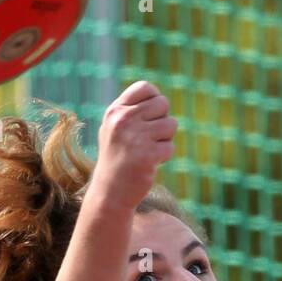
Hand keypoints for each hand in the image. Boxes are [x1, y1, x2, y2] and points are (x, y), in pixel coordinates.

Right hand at [91, 80, 177, 209]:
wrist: (110, 193)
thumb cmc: (116, 159)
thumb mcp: (115, 130)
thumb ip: (132, 111)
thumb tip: (158, 98)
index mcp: (115, 111)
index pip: (145, 88)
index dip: (154, 99)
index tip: (151, 116)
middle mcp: (124, 120)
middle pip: (162, 104)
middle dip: (162, 120)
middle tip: (151, 138)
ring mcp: (135, 138)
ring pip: (171, 124)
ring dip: (165, 139)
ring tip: (150, 150)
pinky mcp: (148, 155)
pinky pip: (170, 147)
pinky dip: (164, 156)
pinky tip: (150, 164)